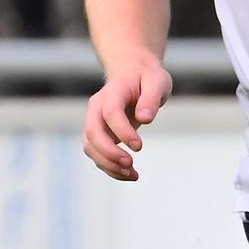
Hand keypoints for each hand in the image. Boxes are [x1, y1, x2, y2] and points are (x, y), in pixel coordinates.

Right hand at [82, 62, 173, 181]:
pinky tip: (129, 175)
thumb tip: (145, 119)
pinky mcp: (100, 134)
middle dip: (109, 152)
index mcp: (112, 93)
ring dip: (108, 164)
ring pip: (90, 146)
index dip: (122, 132)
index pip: (110, 113)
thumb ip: (151, 99)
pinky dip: (110, 167)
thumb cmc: (147, 79)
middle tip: (131, 165)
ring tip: (133, 175)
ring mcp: (95, 121)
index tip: (139, 147)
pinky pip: (97, 154)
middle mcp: (97, 108)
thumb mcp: (157, 82)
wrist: (133, 73)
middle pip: (92, 132)